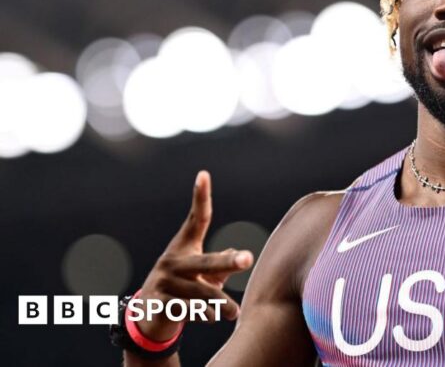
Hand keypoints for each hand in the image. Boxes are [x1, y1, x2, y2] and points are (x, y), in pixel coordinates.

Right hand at [137, 171, 254, 340]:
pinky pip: (188, 311)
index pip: (196, 219)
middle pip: (205, 262)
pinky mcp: (158, 304)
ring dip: (221, 304)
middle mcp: (172, 261)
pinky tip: (210, 318)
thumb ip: (222, 262)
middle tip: (247, 259)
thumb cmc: (185, 288)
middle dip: (228, 263)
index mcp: (184, 247)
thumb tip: (240, 255)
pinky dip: (203, 316)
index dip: (200, 197)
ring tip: (234, 313)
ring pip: (201, 292)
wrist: (148, 317)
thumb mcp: (203, 274)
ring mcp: (163, 282)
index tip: (203, 175)